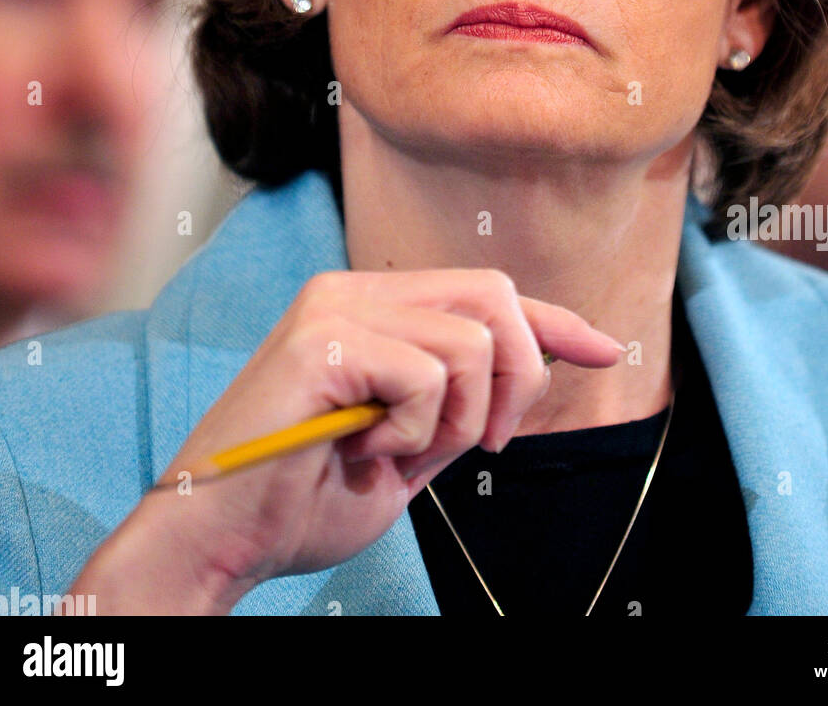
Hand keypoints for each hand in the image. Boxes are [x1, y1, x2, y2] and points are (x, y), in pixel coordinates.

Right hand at [99, 268, 623, 608]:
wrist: (220, 538)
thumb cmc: (304, 496)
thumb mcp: (413, 443)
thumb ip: (465, 397)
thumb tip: (540, 364)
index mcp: (374, 306)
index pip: (487, 294)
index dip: (554, 322)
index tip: (607, 350)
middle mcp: (354, 289)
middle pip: (494, 294)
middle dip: (516, 377)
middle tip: (480, 444)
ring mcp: (335, 306)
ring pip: (470, 342)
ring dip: (457, 419)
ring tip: (398, 451)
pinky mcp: (322, 339)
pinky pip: (426, 375)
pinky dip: (414, 432)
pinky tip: (365, 449)